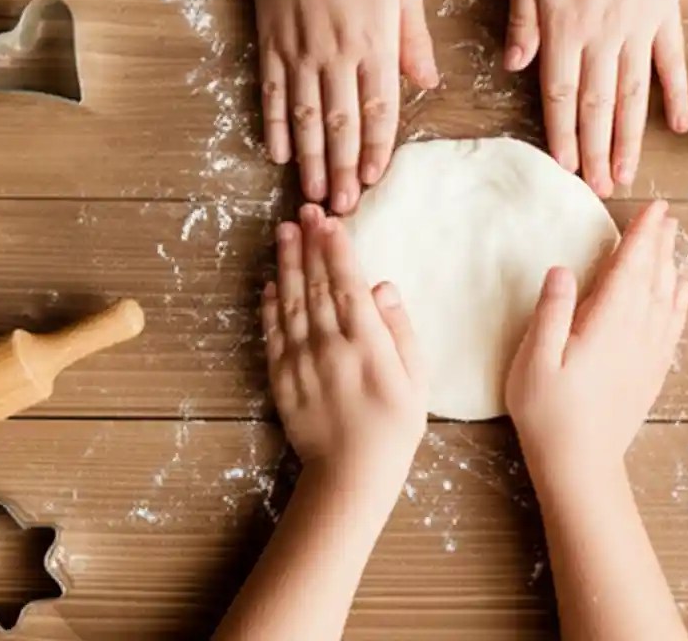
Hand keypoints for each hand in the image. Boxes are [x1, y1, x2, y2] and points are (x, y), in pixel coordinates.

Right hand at [244, 0, 439, 213]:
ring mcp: (299, 54)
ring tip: (312, 194)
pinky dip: (276, 128)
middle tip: (343, 206)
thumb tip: (426, 84)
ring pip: (306, 119)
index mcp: (373, 43)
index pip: (378, 110)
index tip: (374, 179)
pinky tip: (279, 154)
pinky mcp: (271, 47)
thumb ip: (413, 40)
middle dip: (342, 170)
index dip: (375, 149)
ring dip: (311, 160)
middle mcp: (335, 55)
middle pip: (341, 125)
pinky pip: (272, 96)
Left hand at [262, 204, 428, 493]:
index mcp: (367, 345)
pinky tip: (271, 283)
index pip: (349, 285)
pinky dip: (270, 306)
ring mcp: (301, 362)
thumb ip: (399, 331)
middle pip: (318, 285)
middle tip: (304, 211)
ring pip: (292, 302)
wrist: (350, 475)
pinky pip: (273, 334)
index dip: (338, 250)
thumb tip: (383, 287)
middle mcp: (330, 347)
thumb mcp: (416, 381)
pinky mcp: (282, 379)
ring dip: (288, 264)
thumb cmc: (394, 430)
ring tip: (284, 232)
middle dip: (310, 245)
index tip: (331, 222)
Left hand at [506, 0, 687, 197]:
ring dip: (630, 138)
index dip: (563, 136)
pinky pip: (673, 62)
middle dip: (597, 152)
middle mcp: (604, 36)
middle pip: (598, 106)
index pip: (561, 96)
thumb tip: (514, 67)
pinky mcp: (665, 15)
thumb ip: (523, 21)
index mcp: (566, 28)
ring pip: (634, 95)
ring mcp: (639, 29)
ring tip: (629, 173)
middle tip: (601, 190)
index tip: (567, 170)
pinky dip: (678, 95)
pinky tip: (680, 126)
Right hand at [506, 201, 687, 476]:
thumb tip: (562, 269)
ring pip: (667, 299)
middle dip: (660, 244)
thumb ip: (552, 311)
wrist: (580, 463)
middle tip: (665, 216)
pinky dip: (679, 302)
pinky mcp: (651, 373)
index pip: (631, 267)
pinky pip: (673, 326)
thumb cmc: (548, 412)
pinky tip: (681, 292)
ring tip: (674, 243)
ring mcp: (648, 354)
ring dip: (671, 267)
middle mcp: (636, 333)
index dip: (642, 235)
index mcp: (608, 323)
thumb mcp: (536, 358)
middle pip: (654, 278)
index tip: (653, 209)